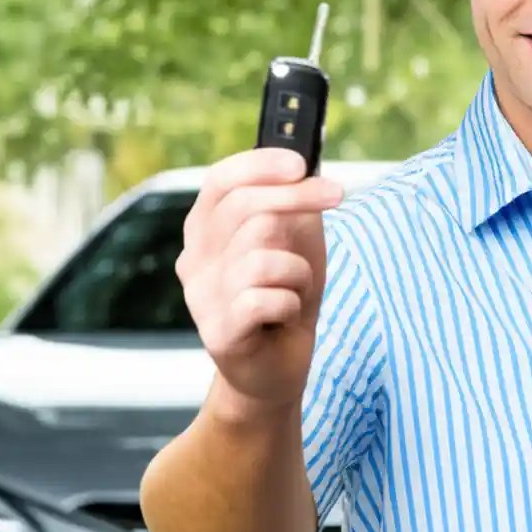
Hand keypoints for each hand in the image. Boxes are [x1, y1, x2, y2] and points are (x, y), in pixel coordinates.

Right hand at [177, 148, 343, 418]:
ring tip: (297, 290)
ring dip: (299, 270)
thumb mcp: (296, 242)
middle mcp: (194, 260)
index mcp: (205, 231)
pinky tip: (286, 318)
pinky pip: (266, 298)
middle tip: (337, 194)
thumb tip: (304, 163)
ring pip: (261, 256)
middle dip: (298, 197)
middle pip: (243, 209)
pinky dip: (291, 304)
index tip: (301, 162)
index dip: (260, 165)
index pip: (220, 183)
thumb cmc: (286, 298)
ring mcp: (201, 298)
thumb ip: (293, 203)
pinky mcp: (218, 333)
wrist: (278, 370)